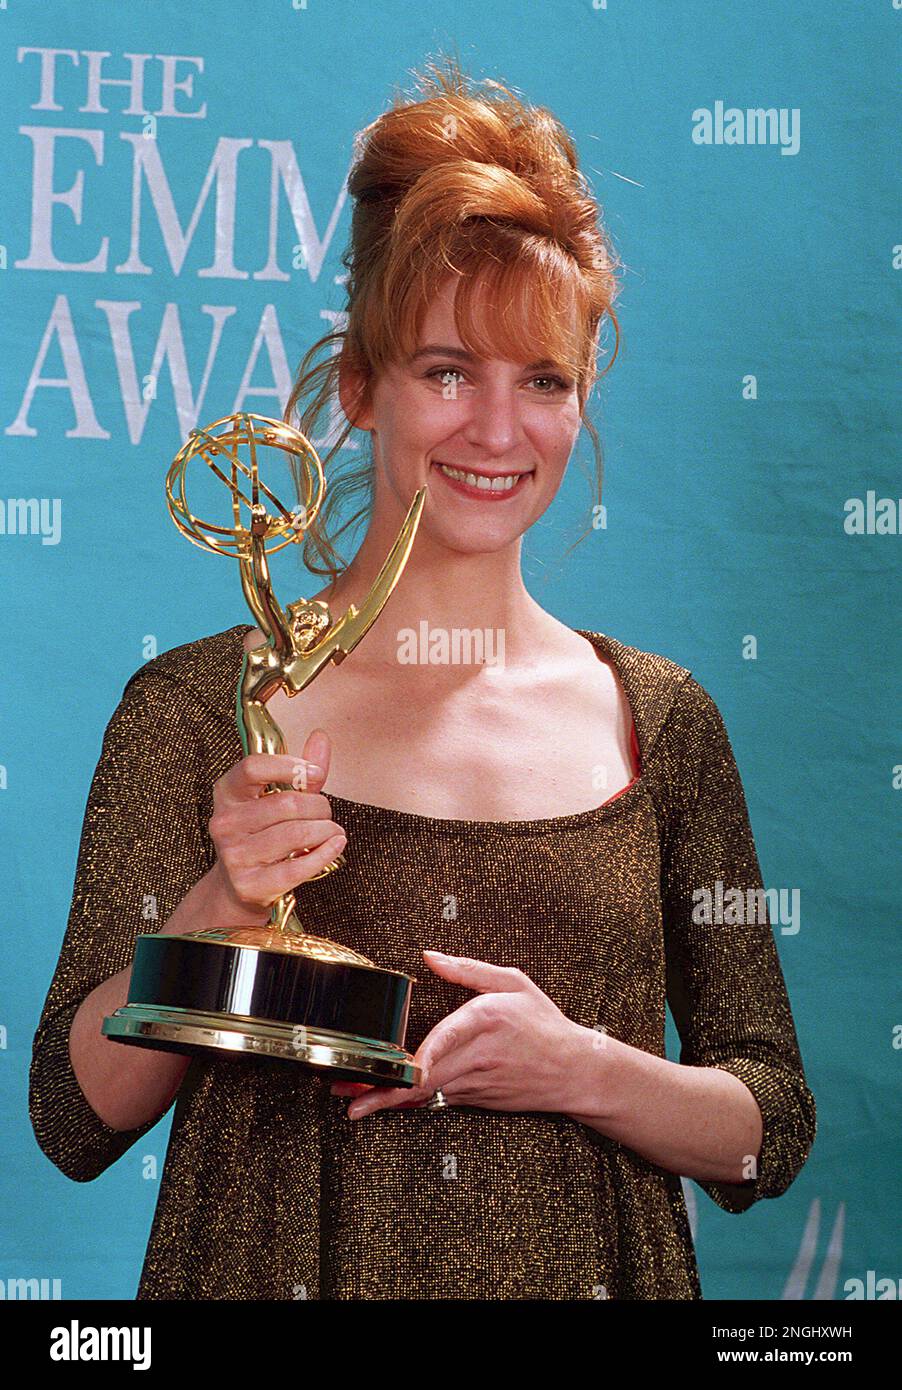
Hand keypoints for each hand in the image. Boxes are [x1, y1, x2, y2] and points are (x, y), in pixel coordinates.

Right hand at [204, 728, 346, 927]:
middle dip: (319, 806)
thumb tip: (320, 737)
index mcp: (227, 793)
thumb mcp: (276, 799)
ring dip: (326, 830)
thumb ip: (300, 771)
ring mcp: (235, 855)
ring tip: (331, 831)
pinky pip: (298, 866)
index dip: (289, 767)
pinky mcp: (250, 884)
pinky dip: (325, 853)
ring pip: (296, 833)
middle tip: (326, 812)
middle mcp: (225, 823)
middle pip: (286, 803)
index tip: (315, 774)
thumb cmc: (262, 835)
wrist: (238, 886)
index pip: (252, 768)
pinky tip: (335, 845)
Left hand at [330, 950, 586, 1118]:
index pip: (447, 1040)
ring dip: (389, 1100)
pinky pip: (437, 1099)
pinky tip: (383, 1101)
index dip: (422, 1058)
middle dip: (385, 1090)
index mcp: (485, 1019)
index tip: (401, 1069)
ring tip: (354, 1103)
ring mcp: (475, 1082)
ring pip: (426, 1094)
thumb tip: (431, 956)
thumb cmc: (544, 1024)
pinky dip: (409, 1101)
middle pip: (425, 1078)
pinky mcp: (475, 1098)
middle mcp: (476, 1055)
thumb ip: (468, 969)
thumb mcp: (513, 983)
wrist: (575, 1071)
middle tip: (348, 1095)